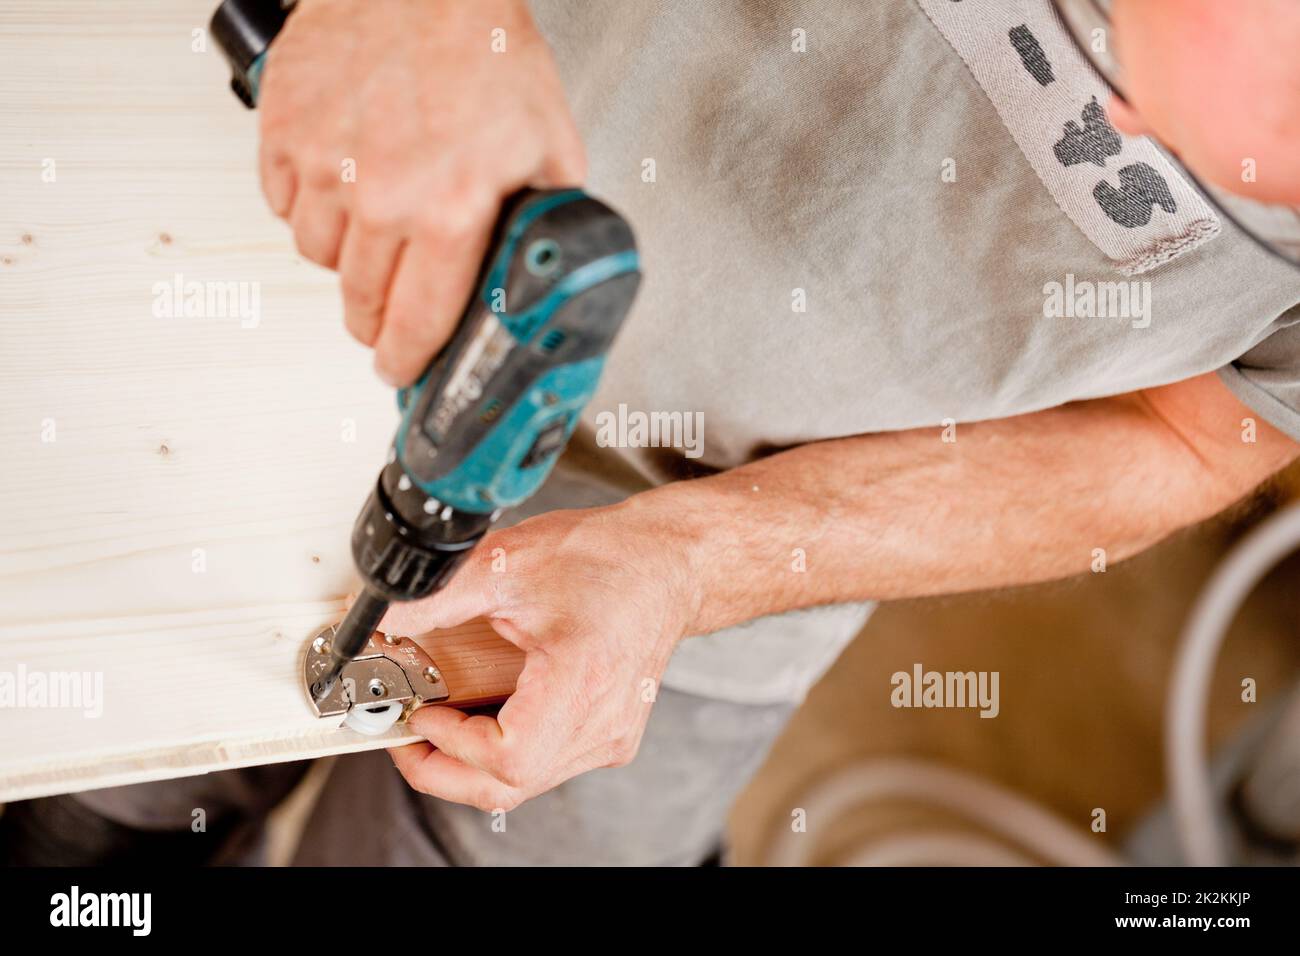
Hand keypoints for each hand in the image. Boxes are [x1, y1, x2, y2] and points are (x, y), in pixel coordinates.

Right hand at [258, 0, 585, 384]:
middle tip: (389, 316)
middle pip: (359, 305)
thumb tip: (546, 264)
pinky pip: (283, 207)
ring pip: (319, 260)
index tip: (402, 372)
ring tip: (376, 230)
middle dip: (377, 322)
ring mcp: (324, 167)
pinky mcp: (282, 135)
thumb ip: (546, 218)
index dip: (408, 362)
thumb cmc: (484, 48)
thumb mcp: (550, 144)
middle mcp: (381, 198)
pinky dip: (309, 208)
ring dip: (346, 261)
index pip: (418, 324)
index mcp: (450, 211)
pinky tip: (342, 185)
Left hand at [380, 499, 700, 810]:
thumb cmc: (609, 557)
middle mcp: (603, 724)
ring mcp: (611, 736)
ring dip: (472, 760)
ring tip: (439, 718)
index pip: (506, 758)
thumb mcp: (509, 564)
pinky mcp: (610, 734)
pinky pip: (545, 764)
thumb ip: (437, 597)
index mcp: (582, 684)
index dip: (449, 745)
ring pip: (525, 782)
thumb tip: (380, 619)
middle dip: (444, 770)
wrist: (669, 560)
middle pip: (509, 787)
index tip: (420, 713)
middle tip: (406, 735)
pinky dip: (504, 748)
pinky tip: (483, 711)